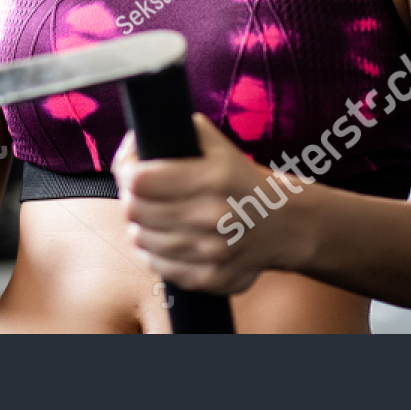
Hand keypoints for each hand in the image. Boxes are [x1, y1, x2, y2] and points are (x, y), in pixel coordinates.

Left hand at [112, 115, 307, 294]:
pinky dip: (153, 252)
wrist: (284, 225)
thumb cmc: (242, 181)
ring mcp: (212, 251)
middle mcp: (213, 216)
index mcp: (213, 178)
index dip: (126, 172)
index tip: (129, 170)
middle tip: (138, 193)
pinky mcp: (210, 277)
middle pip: (136, 210)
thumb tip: (138, 136)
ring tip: (152, 215)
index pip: (140, 180)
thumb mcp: (219, 145)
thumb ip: (180, 132)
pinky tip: (164, 238)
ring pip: (141, 239)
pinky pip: (158, 266)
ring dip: (140, 226)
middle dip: (130, 198)